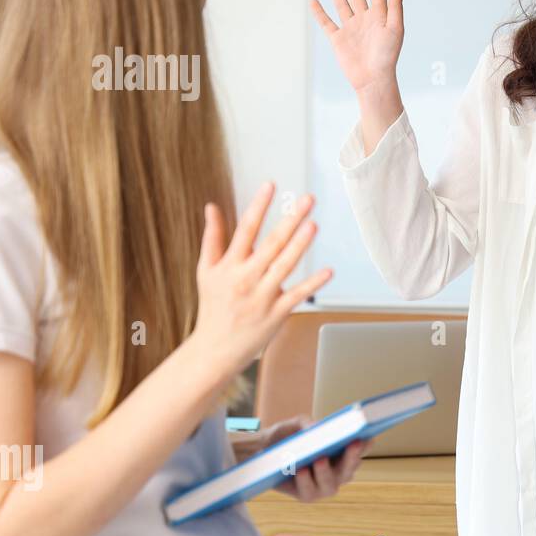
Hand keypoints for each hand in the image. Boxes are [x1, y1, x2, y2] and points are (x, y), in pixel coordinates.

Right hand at [191, 182, 332, 378]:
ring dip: (301, 245)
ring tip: (314, 224)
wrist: (215, 349)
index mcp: (229, 266)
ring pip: (285, 266)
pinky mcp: (277, 313)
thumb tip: (212, 207)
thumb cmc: (213, 306)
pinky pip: (298, 295)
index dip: (259, 206)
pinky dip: (313, 284)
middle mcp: (246, 278)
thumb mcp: (206, 270)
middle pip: (271, 244)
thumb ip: (212, 237)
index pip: (245, 229)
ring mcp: (263, 296)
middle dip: (290, 219)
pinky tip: (328, 271)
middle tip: (307, 199)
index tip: (271, 186)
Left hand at [243, 415, 367, 501]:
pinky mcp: (307, 495)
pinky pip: (310, 491)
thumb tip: (315, 430)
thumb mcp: (298, 424)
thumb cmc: (287, 436)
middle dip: (353, 457)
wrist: (264, 451)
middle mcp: (338, 471)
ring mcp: (324, 485)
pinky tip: (302, 470)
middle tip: (353, 443)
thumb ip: (308, 424)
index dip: (366, 444)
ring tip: (320, 459)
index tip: (367, 436)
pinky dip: (306, 480)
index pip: (361, 449)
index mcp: (343, 452)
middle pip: (351, 468)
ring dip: (327, 471)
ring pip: (332, 484)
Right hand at [309, 0, 406, 95]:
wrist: (373, 80)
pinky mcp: (338, 39)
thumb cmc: (387, 57)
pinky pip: (327, 22)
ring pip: (343, 4)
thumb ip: (395, 7)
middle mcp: (365, 19)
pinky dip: (319, 12)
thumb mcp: (395, 29)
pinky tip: (314, 1)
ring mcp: (351, 28)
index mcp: (380, 15)